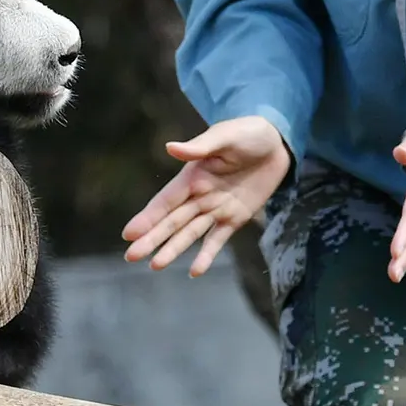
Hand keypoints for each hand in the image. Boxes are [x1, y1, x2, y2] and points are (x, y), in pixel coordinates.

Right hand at [122, 116, 293, 275]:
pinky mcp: (236, 218)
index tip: (129, 233)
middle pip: (171, 221)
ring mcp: (216, 209)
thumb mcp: (225, 136)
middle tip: (131, 256)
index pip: (165, 201)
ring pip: (189, 234)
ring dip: (172, 249)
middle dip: (152, 239)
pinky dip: (206, 255)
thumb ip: (199, 147)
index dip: (147, 217)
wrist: (276, 142)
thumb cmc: (247, 133)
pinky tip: (194, 272)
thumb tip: (171, 148)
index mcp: (192, 177)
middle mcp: (199, 196)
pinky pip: (218, 239)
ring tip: (155, 266)